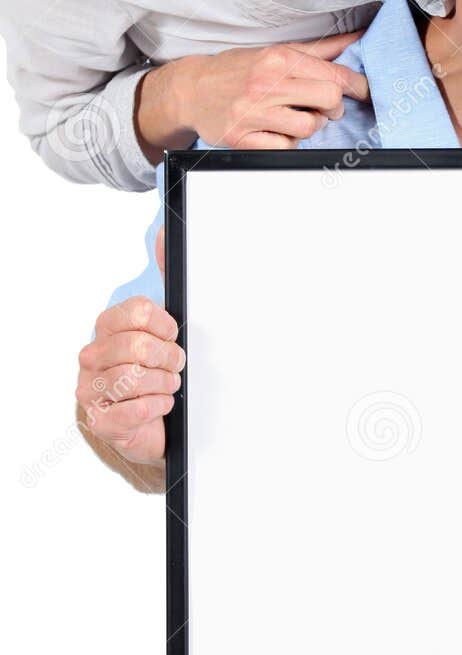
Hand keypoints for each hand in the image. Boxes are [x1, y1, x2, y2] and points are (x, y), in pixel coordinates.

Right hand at [76, 228, 181, 463]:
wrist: (146, 421)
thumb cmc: (153, 371)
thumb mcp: (162, 326)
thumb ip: (165, 280)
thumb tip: (165, 233)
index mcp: (108, 327)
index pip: (138, 312)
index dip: (166, 326)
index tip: (173, 335)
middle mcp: (93, 355)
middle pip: (138, 347)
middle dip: (168, 358)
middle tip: (175, 365)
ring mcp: (92, 389)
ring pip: (134, 378)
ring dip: (164, 384)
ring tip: (168, 386)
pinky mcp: (101, 421)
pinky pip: (135, 410)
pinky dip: (157, 406)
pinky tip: (161, 404)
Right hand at [137, 32, 370, 158]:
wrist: (191, 90)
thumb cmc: (240, 70)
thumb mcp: (277, 51)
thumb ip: (320, 49)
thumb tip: (358, 36)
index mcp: (279, 58)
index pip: (335, 74)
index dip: (358, 86)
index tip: (363, 91)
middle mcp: (266, 83)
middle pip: (329, 99)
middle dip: (333, 107)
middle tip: (323, 107)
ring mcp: (253, 112)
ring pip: (309, 127)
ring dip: (308, 126)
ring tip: (293, 117)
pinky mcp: (242, 137)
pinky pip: (285, 148)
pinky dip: (286, 143)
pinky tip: (274, 131)